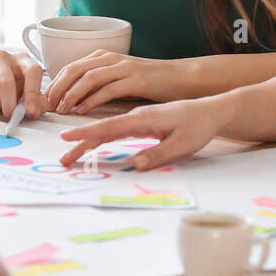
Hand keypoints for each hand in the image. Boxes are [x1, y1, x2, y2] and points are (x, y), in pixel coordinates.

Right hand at [0, 50, 48, 117]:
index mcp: (21, 60)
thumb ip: (36, 102)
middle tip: (9, 113)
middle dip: (9, 104)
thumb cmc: (4, 87)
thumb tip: (36, 110)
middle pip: (7, 82)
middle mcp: (2, 57)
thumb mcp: (24, 93)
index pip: (32, 70)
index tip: (31, 110)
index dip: (32, 93)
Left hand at [47, 51, 186, 114]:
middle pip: (75, 69)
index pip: (70, 66)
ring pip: (89, 78)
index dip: (54, 83)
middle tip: (47, 106)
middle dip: (57, 88)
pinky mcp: (136, 80)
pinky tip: (83, 110)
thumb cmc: (147, 82)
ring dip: (71, 94)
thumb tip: (72, 98)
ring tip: (61, 109)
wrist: (179, 78)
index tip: (44, 100)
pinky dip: (92, 100)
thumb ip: (98, 85)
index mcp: (103, 57)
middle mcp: (111, 58)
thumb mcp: (118, 79)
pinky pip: (108, 89)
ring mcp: (123, 67)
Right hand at [56, 96, 230, 170]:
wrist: (211, 110)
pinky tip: (92, 141)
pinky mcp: (141, 122)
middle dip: (82, 143)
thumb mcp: (183, 145)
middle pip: (103, 130)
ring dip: (88, 140)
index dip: (88, 134)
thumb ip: (158, 154)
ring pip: (107, 129)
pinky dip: (101, 135)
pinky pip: (116, 129)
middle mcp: (136, 116)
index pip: (110, 128)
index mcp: (144, 119)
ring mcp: (137, 119)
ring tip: (71, 152)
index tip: (69, 140)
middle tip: (64, 158)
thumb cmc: (198, 126)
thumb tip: (135, 165)